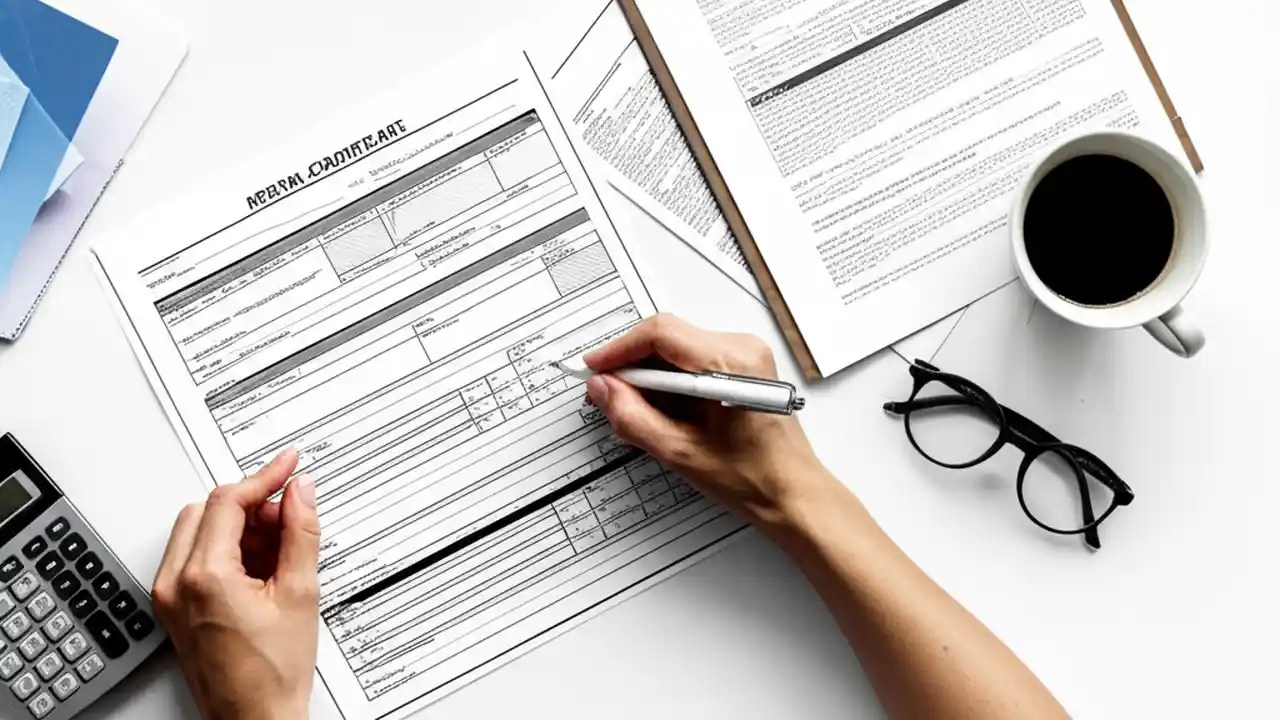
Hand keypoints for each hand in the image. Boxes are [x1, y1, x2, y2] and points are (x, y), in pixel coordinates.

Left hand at [152, 449, 320, 719]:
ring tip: (280, 550)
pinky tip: (263, 569)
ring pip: (198, 531)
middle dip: (251, 505)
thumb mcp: (300, 593)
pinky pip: (195, 558)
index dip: (264, 477)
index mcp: (204, 577)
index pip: (228, 502)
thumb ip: (301, 533)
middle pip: (207, 511)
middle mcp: (176, 584)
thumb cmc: (273, 674)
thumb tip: (301, 493)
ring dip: (239, 528)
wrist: (255, 719)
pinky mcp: (175, 609)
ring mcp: (170, 598)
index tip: (287, 465)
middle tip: (288, 513)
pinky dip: (228, 551)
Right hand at [584, 314, 832, 526]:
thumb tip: (602, 388)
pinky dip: (671, 380)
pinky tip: (665, 411)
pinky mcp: (745, 365)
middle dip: (633, 365)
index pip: (660, 333)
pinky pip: (694, 359)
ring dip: (651, 375)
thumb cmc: (753, 478)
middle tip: (609, 394)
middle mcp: (743, 349)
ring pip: (678, 347)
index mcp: (731, 363)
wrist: (792, 493)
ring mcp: (747, 355)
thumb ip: (632, 416)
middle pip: (668, 336)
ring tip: (639, 411)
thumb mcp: (679, 452)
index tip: (596, 368)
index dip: (619, 349)